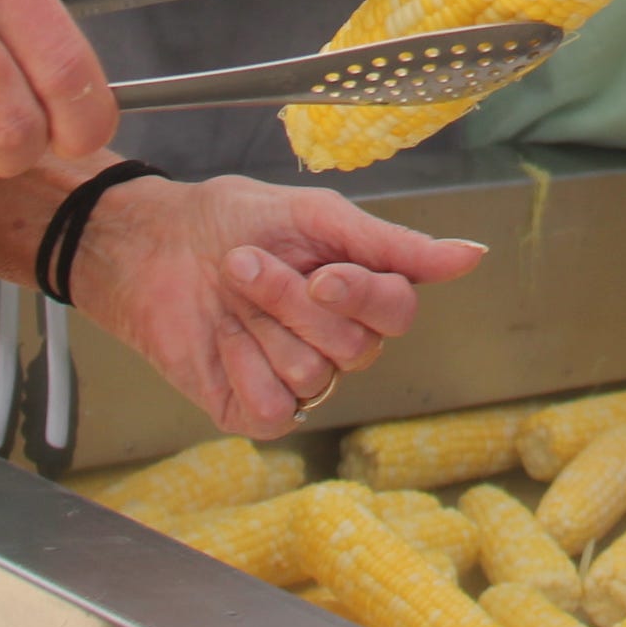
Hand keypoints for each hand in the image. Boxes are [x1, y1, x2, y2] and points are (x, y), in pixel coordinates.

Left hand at [74, 175, 487, 438]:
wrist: (151, 246)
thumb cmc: (232, 221)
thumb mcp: (317, 217)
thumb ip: (395, 244)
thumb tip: (473, 256)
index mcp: (363, 292)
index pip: (398, 313)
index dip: (361, 296)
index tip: (320, 271)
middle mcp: (339, 340)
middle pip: (354, 347)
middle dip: (293, 302)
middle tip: (247, 265)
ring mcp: (299, 379)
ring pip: (312, 376)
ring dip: (262, 326)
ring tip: (230, 294)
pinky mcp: (255, 409)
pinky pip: (274, 409)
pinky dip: (242, 369)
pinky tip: (223, 341)